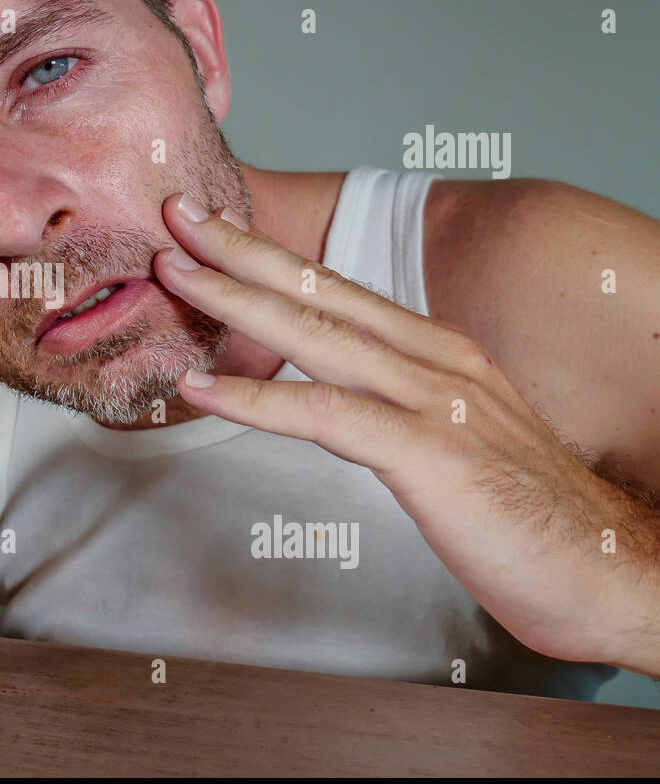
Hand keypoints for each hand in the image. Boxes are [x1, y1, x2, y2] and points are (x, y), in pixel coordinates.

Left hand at [154, 193, 656, 669]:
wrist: (613, 568)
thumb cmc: (525, 513)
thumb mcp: (453, 437)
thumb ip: (397, 404)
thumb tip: (336, 395)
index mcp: (439, 352)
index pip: (338, 289)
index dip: (269, 257)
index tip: (212, 230)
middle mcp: (435, 360)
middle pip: (319, 291)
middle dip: (239, 250)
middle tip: (175, 215)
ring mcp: (433, 401)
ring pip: (314, 334)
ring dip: (234, 300)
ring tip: (171, 274)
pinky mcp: (429, 452)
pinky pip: (323, 415)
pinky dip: (254, 399)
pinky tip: (201, 388)